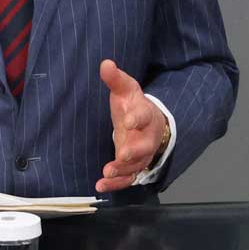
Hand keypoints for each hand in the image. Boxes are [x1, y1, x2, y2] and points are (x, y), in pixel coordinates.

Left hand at [96, 59, 167, 192]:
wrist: (148, 125)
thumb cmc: (133, 106)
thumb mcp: (125, 89)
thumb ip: (115, 79)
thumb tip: (105, 64)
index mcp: (145, 115)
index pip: (143, 115)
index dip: (137, 117)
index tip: (128, 120)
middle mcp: (146, 137)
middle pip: (144, 146)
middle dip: (134, 150)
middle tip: (123, 153)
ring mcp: (141, 155)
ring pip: (136, 165)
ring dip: (122, 170)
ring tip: (108, 172)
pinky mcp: (133, 167)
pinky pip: (127, 179)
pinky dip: (115, 184)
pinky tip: (100, 185)